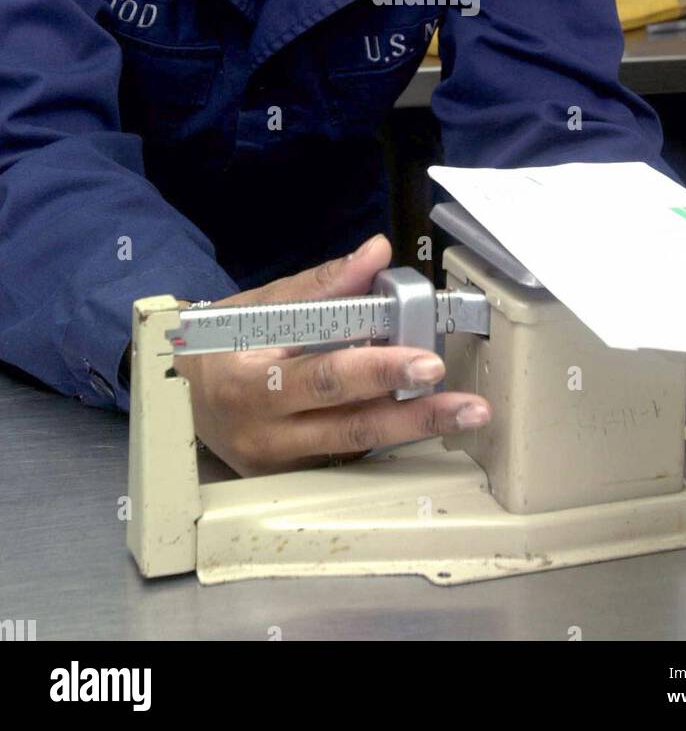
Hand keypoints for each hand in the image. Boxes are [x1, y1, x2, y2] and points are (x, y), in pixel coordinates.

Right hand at [173, 233, 491, 476]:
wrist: (177, 394)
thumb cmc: (221, 343)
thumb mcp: (261, 305)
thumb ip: (323, 285)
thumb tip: (375, 254)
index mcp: (249, 380)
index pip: (323, 374)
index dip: (377, 369)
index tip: (424, 360)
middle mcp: (262, 431)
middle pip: (349, 423)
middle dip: (414, 413)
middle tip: (463, 403)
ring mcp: (277, 462)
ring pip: (356, 446)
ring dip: (414, 429)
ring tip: (463, 413)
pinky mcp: (290, 477)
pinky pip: (346, 454)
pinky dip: (386, 434)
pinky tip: (422, 419)